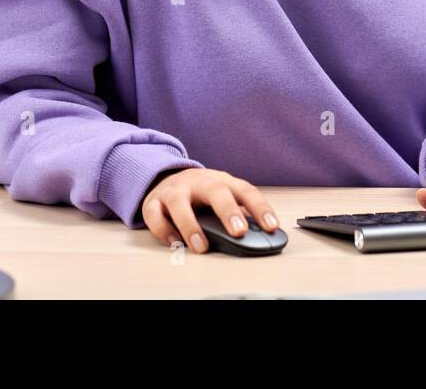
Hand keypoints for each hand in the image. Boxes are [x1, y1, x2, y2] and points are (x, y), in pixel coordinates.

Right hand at [140, 167, 280, 252]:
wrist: (168, 178)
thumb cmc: (201, 193)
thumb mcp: (222, 198)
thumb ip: (238, 214)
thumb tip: (259, 235)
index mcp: (222, 181)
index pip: (245, 191)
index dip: (260, 208)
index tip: (272, 226)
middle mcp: (199, 182)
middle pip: (215, 191)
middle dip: (228, 211)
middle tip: (239, 231)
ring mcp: (175, 189)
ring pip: (180, 203)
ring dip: (191, 225)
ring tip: (202, 246)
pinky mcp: (153, 201)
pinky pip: (155, 215)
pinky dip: (164, 230)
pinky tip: (174, 242)